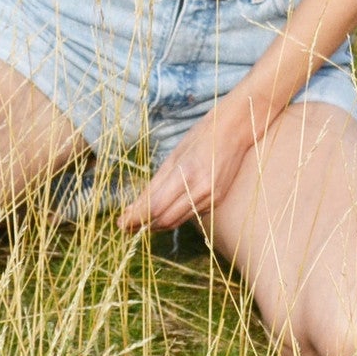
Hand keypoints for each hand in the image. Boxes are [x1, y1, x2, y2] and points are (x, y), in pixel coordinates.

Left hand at [117, 108, 255, 233]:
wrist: (236, 130)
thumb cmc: (201, 136)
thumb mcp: (174, 156)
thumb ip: (156, 184)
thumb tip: (135, 206)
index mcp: (186, 174)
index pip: (155, 207)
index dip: (136, 218)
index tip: (120, 222)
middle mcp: (200, 190)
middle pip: (165, 219)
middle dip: (143, 225)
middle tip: (126, 225)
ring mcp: (212, 197)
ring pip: (177, 221)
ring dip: (157, 225)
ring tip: (140, 223)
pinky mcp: (218, 201)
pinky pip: (190, 215)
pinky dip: (174, 217)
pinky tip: (164, 214)